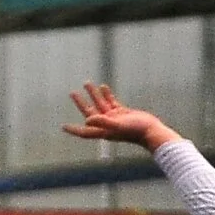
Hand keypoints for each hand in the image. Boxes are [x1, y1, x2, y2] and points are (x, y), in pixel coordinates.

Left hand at [62, 82, 179, 153]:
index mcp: (103, 131)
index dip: (74, 129)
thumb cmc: (136, 131)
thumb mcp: (118, 125)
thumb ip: (102, 122)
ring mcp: (114, 118)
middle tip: (72, 93)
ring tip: (86, 83)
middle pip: (90, 113)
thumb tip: (87, 120)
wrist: (151, 131)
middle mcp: (107, 125)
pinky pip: (111, 102)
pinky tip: (102, 86)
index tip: (63, 127)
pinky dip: (106, 94)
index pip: (85, 131)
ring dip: (93, 94)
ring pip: (100, 104)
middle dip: (81, 103)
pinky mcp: (122, 113)